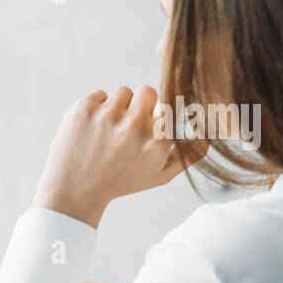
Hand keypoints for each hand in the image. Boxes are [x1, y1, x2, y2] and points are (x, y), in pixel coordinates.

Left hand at [33, 86, 180, 227]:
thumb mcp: (158, 176)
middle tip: (128, 125)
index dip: (156, 117)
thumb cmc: (119, 183)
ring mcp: (107, 116)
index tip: (144, 129)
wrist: (73, 191)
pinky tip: (91, 130)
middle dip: (140, 105)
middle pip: (148, 91)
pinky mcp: (84, 110)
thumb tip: (209, 136)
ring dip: (118, 107)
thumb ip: (187, 156)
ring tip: (108, 132)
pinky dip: (96, 108)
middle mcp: (134, 126)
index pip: (168, 107)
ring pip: (123, 92)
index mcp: (156, 142)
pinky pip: (99, 94)